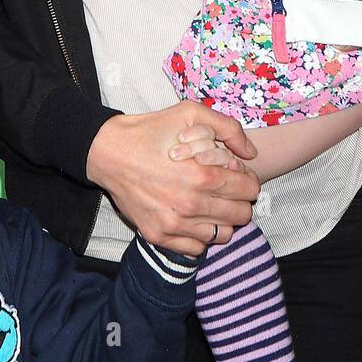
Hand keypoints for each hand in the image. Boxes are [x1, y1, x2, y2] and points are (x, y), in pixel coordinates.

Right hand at [86, 103, 259, 255]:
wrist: (109, 152)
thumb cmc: (151, 130)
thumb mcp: (191, 112)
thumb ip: (229, 128)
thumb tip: (251, 153)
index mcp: (203, 175)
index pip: (250, 190)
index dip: (247, 179)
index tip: (236, 174)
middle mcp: (191, 204)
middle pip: (241, 216)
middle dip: (238, 200)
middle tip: (224, 189)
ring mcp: (174, 224)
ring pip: (222, 235)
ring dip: (221, 219)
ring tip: (207, 202)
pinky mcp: (158, 235)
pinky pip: (197, 248)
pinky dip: (199, 235)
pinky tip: (191, 216)